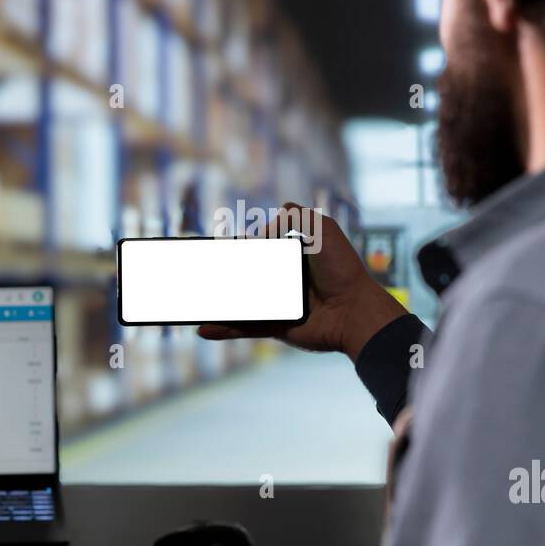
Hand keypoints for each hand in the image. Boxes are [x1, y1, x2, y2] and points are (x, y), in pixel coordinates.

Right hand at [197, 203, 408, 361]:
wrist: (354, 309)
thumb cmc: (340, 267)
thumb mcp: (320, 227)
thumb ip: (292, 216)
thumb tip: (260, 231)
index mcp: (291, 253)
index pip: (255, 248)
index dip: (234, 248)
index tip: (210, 248)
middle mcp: (282, 278)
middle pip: (242, 276)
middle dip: (217, 276)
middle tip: (192, 275)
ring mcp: (277, 303)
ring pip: (238, 303)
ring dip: (214, 304)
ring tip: (190, 304)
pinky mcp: (276, 326)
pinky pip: (245, 327)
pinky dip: (224, 329)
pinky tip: (204, 328)